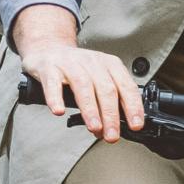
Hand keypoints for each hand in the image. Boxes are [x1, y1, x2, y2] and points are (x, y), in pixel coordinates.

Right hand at [12, 6, 145, 142]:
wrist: (49, 49)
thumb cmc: (77, 68)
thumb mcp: (99, 78)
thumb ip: (108, 100)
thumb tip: (114, 127)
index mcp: (109, 64)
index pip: (126, 86)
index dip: (132, 106)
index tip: (135, 125)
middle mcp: (92, 62)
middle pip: (106, 88)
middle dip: (111, 114)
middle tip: (112, 135)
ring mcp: (70, 63)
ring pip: (83, 86)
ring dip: (90, 109)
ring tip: (94, 127)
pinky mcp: (49, 67)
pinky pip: (53, 83)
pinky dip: (56, 98)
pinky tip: (59, 111)